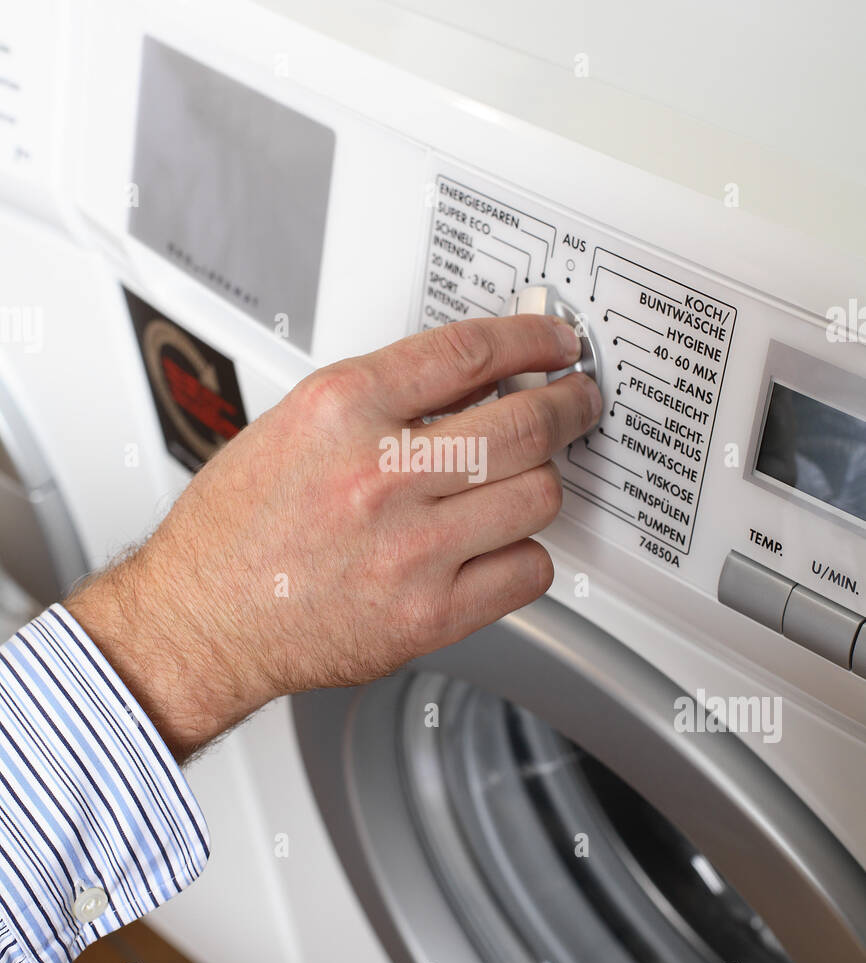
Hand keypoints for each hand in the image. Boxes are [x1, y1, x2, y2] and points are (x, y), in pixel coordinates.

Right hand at [66, 315, 601, 760]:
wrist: (202, 621)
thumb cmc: (235, 532)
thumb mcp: (292, 426)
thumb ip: (381, 398)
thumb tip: (471, 379)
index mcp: (340, 411)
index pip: (469, 352)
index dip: (532, 341)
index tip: (554, 344)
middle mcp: (379, 474)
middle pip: (524, 423)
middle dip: (569, 406)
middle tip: (577, 403)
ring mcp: (410, 547)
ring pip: (538, 496)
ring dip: (542, 483)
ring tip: (526, 479)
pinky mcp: (428, 614)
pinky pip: (527, 571)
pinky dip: (526, 555)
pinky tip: (502, 547)